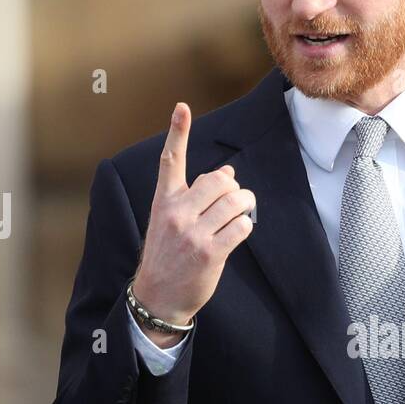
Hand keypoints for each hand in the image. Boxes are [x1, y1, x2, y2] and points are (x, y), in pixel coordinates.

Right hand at [131, 102, 255, 325]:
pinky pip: (241, 227)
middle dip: (234, 188)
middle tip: (235, 200)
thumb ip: (195, 196)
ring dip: (245, 205)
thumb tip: (228, 172)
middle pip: (219, 180)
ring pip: (234, 202)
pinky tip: (238, 232)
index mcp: (164, 201)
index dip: (178, 132)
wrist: (158, 296)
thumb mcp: (171, 221)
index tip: (182, 107)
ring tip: (241, 213)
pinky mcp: (210, 252)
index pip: (171, 161)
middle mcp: (176, 213)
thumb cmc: (169, 255)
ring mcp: (193, 233)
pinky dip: (245, 226)